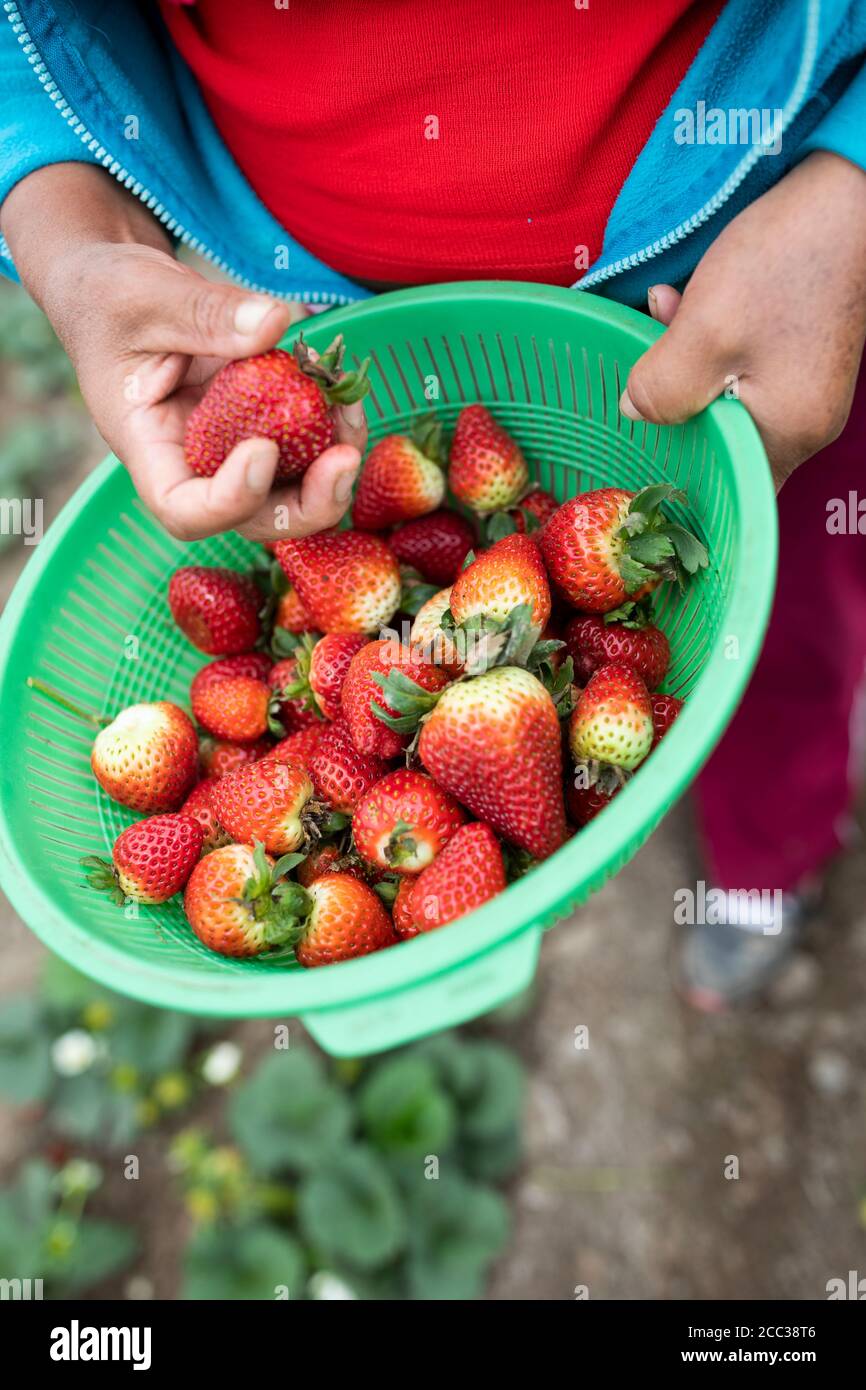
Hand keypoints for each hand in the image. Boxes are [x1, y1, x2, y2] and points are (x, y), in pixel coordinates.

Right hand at [1, 165, 365, 539]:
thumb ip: (205, 312)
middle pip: (252, 519)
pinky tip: (345, 394)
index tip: (264, 450)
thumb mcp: (145, 295)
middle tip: (345, 458)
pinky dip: (331, 430)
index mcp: (147, 449)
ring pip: (288, 492)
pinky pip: (302, 449)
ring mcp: (229, 449)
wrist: (115, 288)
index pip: (184, 509)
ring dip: (331, 468)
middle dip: (307, 503)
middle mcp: (192, 464)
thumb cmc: (110, 296)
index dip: (230, 500)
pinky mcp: (258, 426)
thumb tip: (275, 323)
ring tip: (351, 409)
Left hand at [620, 152, 865, 488]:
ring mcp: (809, 387)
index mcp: (787, 434)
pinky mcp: (805, 353)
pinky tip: (687, 300)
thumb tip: (633, 412)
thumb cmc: (781, 266)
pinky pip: (746, 367)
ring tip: (663, 307)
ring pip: (727, 395)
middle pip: (722, 437)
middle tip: (648, 351)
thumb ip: (662, 388)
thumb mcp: (703, 334)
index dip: (678, 465)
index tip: (639, 437)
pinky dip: (713, 341)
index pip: (726, 483)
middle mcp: (806, 423)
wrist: (848, 191)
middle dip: (674, 397)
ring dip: (686, 358)